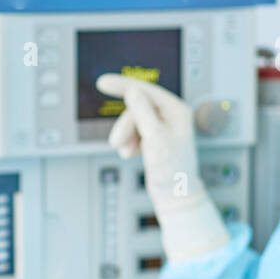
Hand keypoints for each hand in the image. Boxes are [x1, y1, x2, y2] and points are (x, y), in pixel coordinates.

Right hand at [99, 74, 200, 206]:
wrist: (173, 196)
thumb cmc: (172, 170)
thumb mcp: (155, 139)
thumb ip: (143, 113)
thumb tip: (132, 91)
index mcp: (177, 111)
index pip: (146, 91)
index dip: (123, 86)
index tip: (102, 83)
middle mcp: (171, 116)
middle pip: (136, 108)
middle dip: (125, 126)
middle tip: (116, 142)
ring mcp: (162, 127)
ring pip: (133, 121)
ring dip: (126, 136)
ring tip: (126, 152)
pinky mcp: (153, 138)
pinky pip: (133, 132)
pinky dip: (129, 142)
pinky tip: (131, 154)